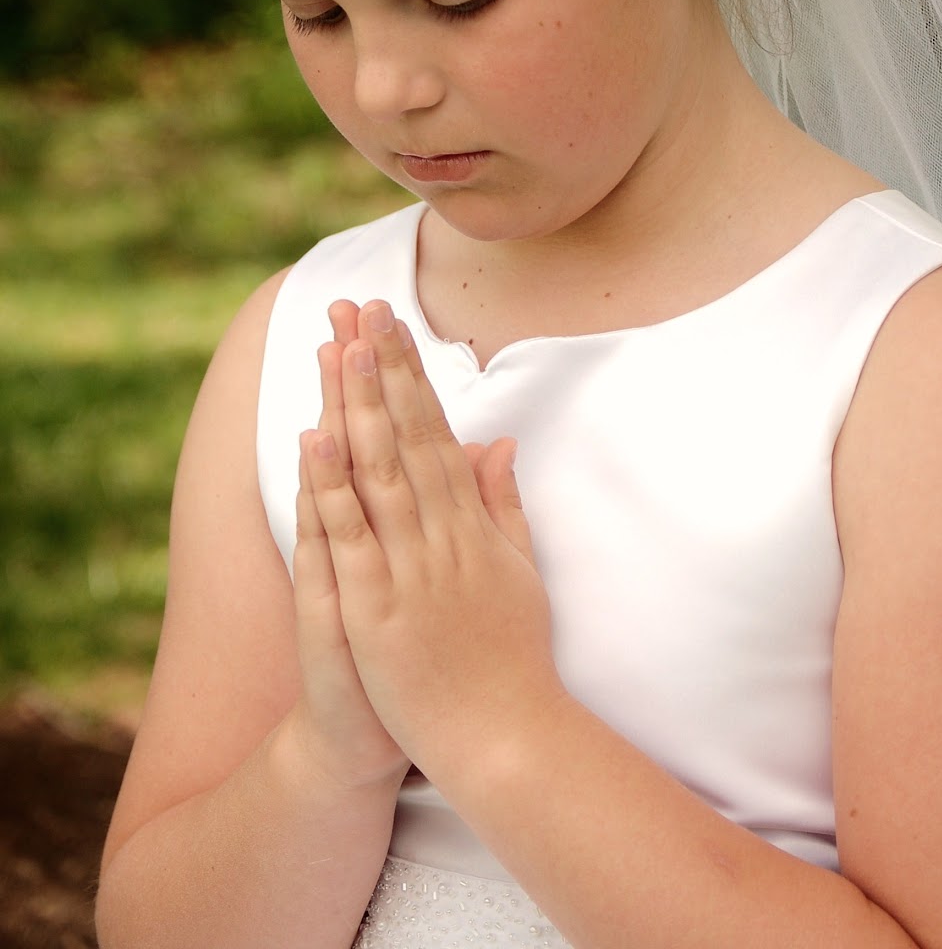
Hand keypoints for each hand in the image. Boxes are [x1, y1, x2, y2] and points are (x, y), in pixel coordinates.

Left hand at [303, 300, 565, 784]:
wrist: (509, 739)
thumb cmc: (514, 659)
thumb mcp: (521, 571)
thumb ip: (503, 505)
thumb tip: (498, 442)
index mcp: (471, 525)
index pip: (437, 434)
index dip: (412, 378)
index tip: (393, 327)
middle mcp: (442, 536)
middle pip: (407, 438)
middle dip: (383, 371)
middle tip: (364, 308)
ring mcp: (410, 571)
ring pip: (378, 474)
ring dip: (357, 408)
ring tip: (339, 347)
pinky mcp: (377, 611)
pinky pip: (350, 539)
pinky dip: (333, 488)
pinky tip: (315, 441)